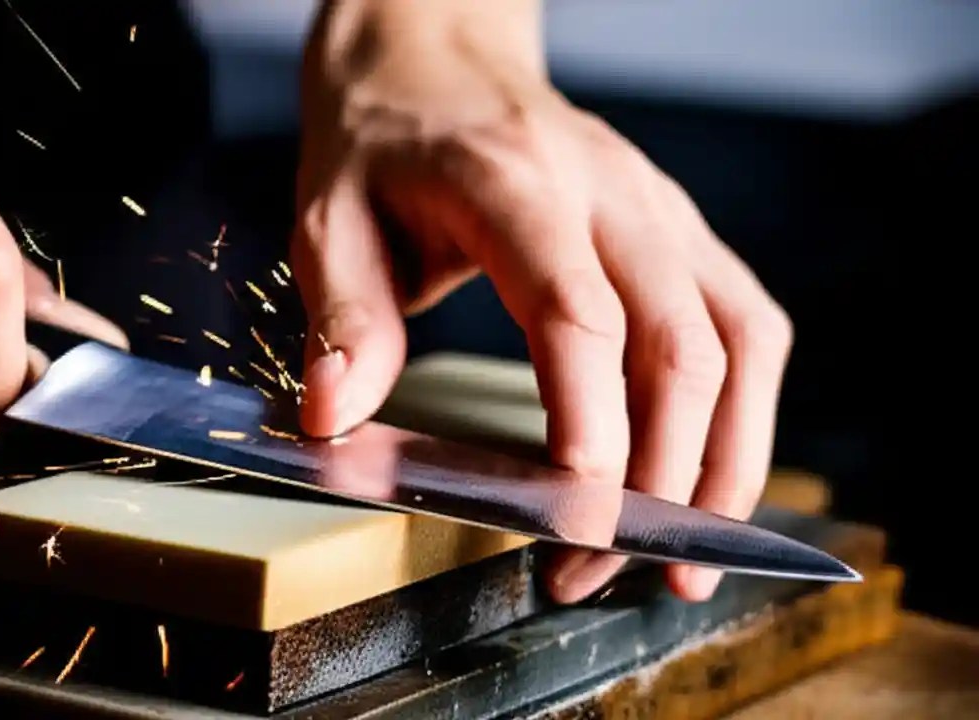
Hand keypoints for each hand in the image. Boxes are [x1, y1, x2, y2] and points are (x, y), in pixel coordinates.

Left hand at [293, 0, 792, 601]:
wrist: (438, 60)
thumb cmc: (384, 139)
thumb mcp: (329, 214)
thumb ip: (342, 316)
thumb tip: (334, 417)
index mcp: (514, 182)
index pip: (578, 312)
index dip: (592, 421)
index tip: (579, 515)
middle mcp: (611, 193)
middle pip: (679, 343)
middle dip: (656, 477)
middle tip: (597, 563)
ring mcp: (661, 210)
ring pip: (740, 341)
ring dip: (726, 459)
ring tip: (684, 553)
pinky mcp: (682, 233)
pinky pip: (748, 326)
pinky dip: (744, 412)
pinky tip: (711, 475)